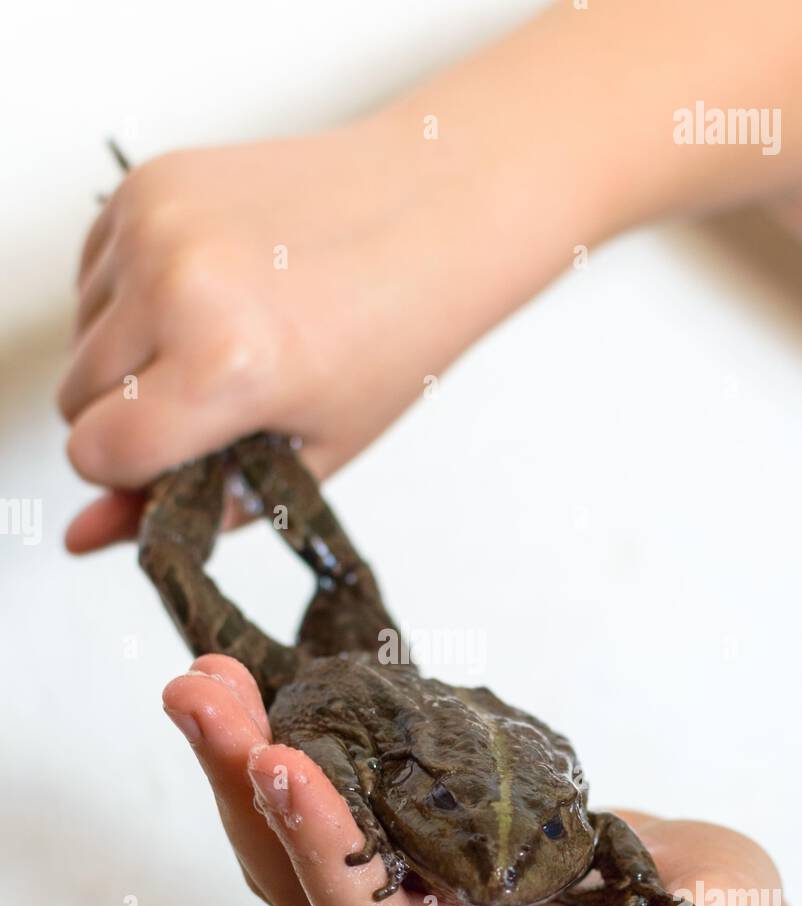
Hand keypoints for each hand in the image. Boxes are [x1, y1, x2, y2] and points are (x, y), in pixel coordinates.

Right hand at [58, 125, 480, 552]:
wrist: (432, 214)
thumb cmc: (391, 336)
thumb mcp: (306, 453)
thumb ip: (194, 504)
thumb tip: (89, 537)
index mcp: (226, 364)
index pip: (96, 454)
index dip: (133, 473)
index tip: (178, 458)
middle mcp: (177, 285)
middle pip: (75, 398)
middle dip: (129, 417)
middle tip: (216, 401)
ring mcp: (155, 223)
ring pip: (79, 337)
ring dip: (130, 357)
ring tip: (224, 339)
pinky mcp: (147, 180)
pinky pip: (90, 275)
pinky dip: (131, 299)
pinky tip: (210, 296)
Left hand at [162, 654, 781, 905]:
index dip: (320, 848)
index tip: (277, 761)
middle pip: (295, 881)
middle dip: (242, 785)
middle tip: (198, 689)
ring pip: (285, 849)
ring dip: (237, 765)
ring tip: (205, 678)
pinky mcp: (398, 863)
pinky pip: (316, 817)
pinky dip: (276, 758)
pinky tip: (257, 695)